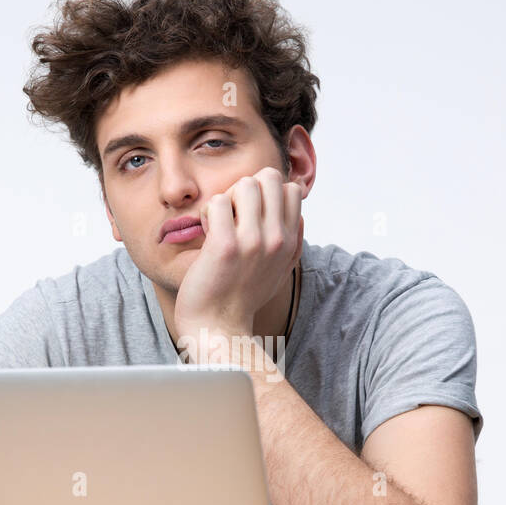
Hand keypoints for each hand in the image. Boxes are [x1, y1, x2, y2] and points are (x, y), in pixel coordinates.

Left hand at [173, 166, 303, 346]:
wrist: (218, 327)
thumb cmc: (242, 298)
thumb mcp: (279, 271)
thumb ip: (293, 242)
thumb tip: (298, 214)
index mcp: (290, 242)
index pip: (291, 188)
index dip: (267, 193)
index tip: (251, 216)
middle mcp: (277, 239)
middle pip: (270, 177)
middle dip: (247, 188)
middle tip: (233, 215)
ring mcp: (252, 242)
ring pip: (244, 184)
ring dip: (226, 198)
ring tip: (219, 223)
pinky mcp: (225, 246)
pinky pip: (216, 202)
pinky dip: (207, 213)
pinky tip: (206, 233)